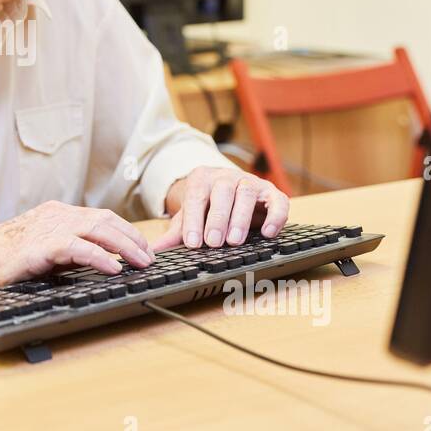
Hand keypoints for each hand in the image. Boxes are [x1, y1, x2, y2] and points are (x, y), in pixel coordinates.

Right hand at [0, 200, 154, 289]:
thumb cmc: (0, 261)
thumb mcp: (40, 252)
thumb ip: (65, 252)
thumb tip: (98, 262)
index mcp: (55, 215)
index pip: (99, 216)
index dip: (124, 231)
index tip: (141, 247)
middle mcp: (56, 216)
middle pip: (105, 219)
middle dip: (132, 237)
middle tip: (149, 256)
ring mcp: (50, 227)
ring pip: (99, 228)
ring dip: (126, 245)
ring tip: (142, 262)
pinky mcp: (43, 246)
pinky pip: (81, 248)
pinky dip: (102, 257)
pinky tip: (115, 268)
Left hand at [155, 166, 289, 250]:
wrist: (227, 189)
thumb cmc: (207, 206)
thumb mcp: (189, 217)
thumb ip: (175, 233)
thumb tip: (153, 252)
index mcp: (202, 180)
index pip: (196, 196)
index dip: (194, 219)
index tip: (192, 242)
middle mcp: (226, 177)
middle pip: (222, 192)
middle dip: (217, 218)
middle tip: (213, 242)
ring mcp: (250, 183)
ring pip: (247, 193)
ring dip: (241, 218)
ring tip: (234, 241)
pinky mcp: (271, 193)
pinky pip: (278, 201)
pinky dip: (275, 216)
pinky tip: (268, 233)